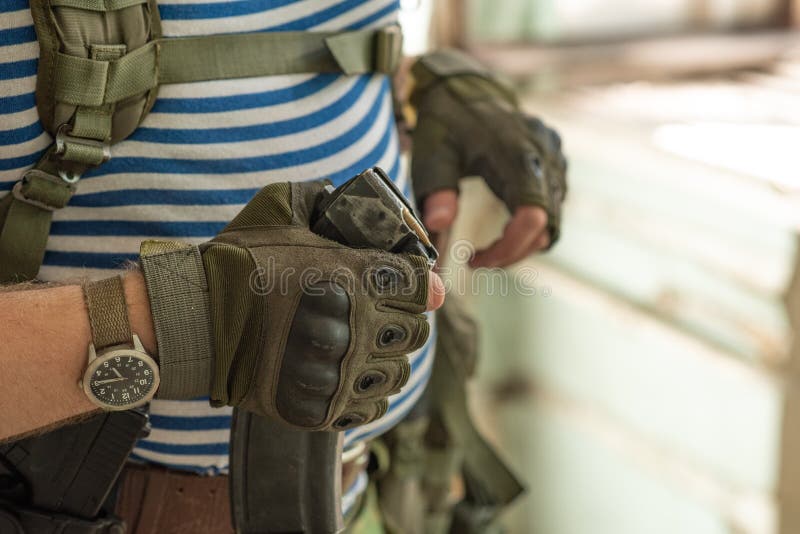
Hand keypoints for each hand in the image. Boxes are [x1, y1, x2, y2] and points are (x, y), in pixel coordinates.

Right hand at [142, 181, 441, 431]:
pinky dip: (366, 393)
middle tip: (377, 316)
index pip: (422, 286)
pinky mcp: (324, 408)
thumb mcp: (280, 208)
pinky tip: (347, 376)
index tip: (404, 284)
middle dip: (401, 321)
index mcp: (358, 276)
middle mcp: (358, 326)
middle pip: (415, 331)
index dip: (417, 284)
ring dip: (384, 359)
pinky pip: (373, 407)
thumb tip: (352, 201)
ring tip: (360, 348)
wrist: (194, 321)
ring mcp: (342, 372)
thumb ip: (325, 199)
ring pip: (397, 372)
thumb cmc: (237, 263)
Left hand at [410, 49, 566, 263]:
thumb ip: (434, 190)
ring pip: (554, 221)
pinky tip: (503, 227)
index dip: (507, 248)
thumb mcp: (431, 155)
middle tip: (477, 260)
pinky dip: (531, 227)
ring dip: (523, 242)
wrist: (465, 89)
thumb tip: (435, 228)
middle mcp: (544, 155)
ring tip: (487, 247)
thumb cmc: (446, 124)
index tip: (473, 261)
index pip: (532, 217)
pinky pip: (554, 208)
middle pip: (547, 226)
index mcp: (516, 153)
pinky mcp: (556, 163)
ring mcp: (555, 159)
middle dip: (513, 252)